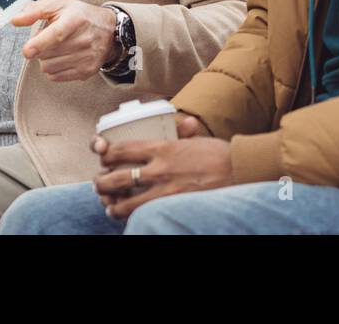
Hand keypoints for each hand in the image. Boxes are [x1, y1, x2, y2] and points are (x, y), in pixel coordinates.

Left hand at [12, 0, 119, 81]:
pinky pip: (56, 77)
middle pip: (46, 54)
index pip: (56, 34)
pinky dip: (53, 69)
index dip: (39, 43)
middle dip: (40, 48)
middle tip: (49, 39)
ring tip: (56, 48)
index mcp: (75, 20)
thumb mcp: (58, 5)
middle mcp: (83, 40)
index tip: (27, 50)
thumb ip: (34, 10)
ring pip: (48, 67)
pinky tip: (62, 58)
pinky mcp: (86, 71)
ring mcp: (86, 58)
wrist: (109, 30)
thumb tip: (15, 20)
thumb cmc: (79, 15)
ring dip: (45, 59)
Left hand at [91, 117, 230, 219]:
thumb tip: (184, 122)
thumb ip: (183, 133)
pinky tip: (128, 217)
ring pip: (127, 203)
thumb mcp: (197, 139)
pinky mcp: (173, 206)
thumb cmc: (220, 154)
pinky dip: (132, 217)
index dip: (106, 154)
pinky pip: (144, 214)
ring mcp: (166, 191)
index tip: (102, 156)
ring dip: (112, 205)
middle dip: (101, 182)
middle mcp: (160, 169)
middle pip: (118, 178)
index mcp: (163, 148)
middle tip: (98, 183)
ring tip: (108, 205)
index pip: (123, 149)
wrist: (240, 170)